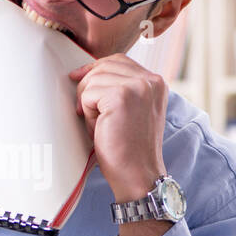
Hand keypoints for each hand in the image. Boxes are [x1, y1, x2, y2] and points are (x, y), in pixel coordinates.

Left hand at [68, 55, 167, 201]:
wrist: (137, 175)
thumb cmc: (129, 148)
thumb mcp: (131, 110)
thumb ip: (120, 88)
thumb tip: (85, 72)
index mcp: (156, 82)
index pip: (119, 60)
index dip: (95, 68)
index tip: (78, 78)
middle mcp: (151, 81)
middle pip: (103, 66)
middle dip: (88, 88)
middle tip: (89, 115)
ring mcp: (138, 87)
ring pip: (93, 80)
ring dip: (89, 105)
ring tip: (100, 126)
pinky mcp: (121, 96)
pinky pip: (88, 95)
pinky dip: (88, 114)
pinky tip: (99, 129)